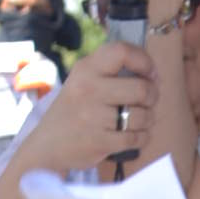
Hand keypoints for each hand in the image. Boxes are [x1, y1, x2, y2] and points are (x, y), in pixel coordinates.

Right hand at [13, 36, 156, 177]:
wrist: (46, 146)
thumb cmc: (73, 110)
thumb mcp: (82, 80)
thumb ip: (111, 71)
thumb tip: (154, 77)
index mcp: (86, 69)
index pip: (122, 52)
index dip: (144, 61)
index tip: (150, 73)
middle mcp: (89, 90)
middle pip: (141, 88)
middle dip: (153, 95)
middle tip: (149, 101)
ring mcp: (93, 117)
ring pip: (141, 115)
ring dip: (148, 118)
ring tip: (142, 120)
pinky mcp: (98, 142)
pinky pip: (135, 138)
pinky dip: (142, 137)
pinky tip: (136, 135)